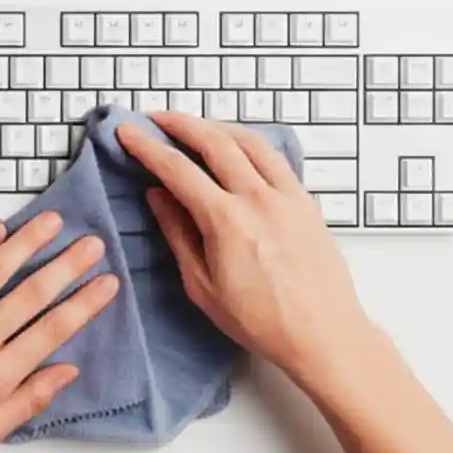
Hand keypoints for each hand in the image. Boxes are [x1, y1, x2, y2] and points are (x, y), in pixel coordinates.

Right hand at [117, 112, 369, 374]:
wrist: (323, 334)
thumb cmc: (261, 321)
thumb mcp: (203, 287)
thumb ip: (178, 234)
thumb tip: (157, 196)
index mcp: (227, 221)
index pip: (178, 170)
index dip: (148, 147)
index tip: (129, 132)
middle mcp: (259, 198)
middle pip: (214, 141)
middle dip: (180, 124)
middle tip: (156, 119)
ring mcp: (287, 195)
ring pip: (248, 141)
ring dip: (216, 126)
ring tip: (194, 126)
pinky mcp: (305, 200)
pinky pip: (274, 157)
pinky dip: (249, 142)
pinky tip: (237, 146)